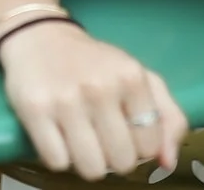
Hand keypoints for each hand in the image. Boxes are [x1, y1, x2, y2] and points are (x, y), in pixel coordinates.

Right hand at [0, 18, 187, 179]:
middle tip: (101, 135)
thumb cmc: (94, 63)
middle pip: (122, 162)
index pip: (149, 146)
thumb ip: (169, 118)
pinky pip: (57, 162)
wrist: (39, 36)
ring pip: (91, 169)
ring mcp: (65, 100)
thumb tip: (167, 162)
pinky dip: (59, 157)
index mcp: (131, 77)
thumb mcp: (140, 78)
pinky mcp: (34, 110)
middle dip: (114, 156)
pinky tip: (59, 135)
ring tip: (82, 139)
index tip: (124, 131)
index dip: (138, 146)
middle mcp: (100, 87)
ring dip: (88, 161)